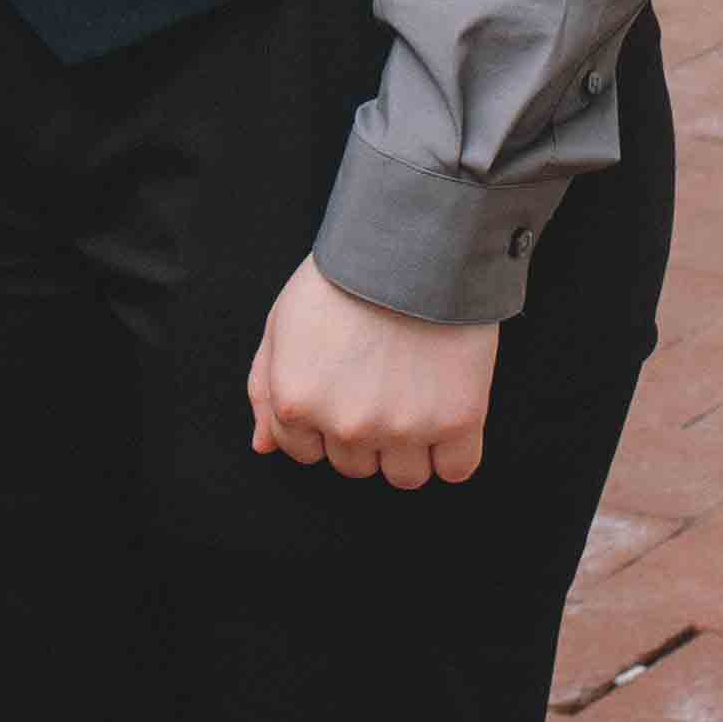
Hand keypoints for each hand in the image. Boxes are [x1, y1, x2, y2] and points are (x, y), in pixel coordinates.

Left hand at [248, 261, 497, 487]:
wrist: (411, 244)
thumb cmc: (343, 278)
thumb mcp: (282, 324)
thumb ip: (265, 389)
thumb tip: (265, 446)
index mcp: (297, 404)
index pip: (305, 453)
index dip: (324, 424)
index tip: (345, 391)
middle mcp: (347, 426)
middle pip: (357, 467)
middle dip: (366, 433)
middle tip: (382, 383)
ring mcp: (403, 428)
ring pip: (405, 477)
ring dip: (411, 448)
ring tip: (417, 396)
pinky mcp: (457, 421)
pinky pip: (457, 471)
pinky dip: (455, 453)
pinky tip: (449, 414)